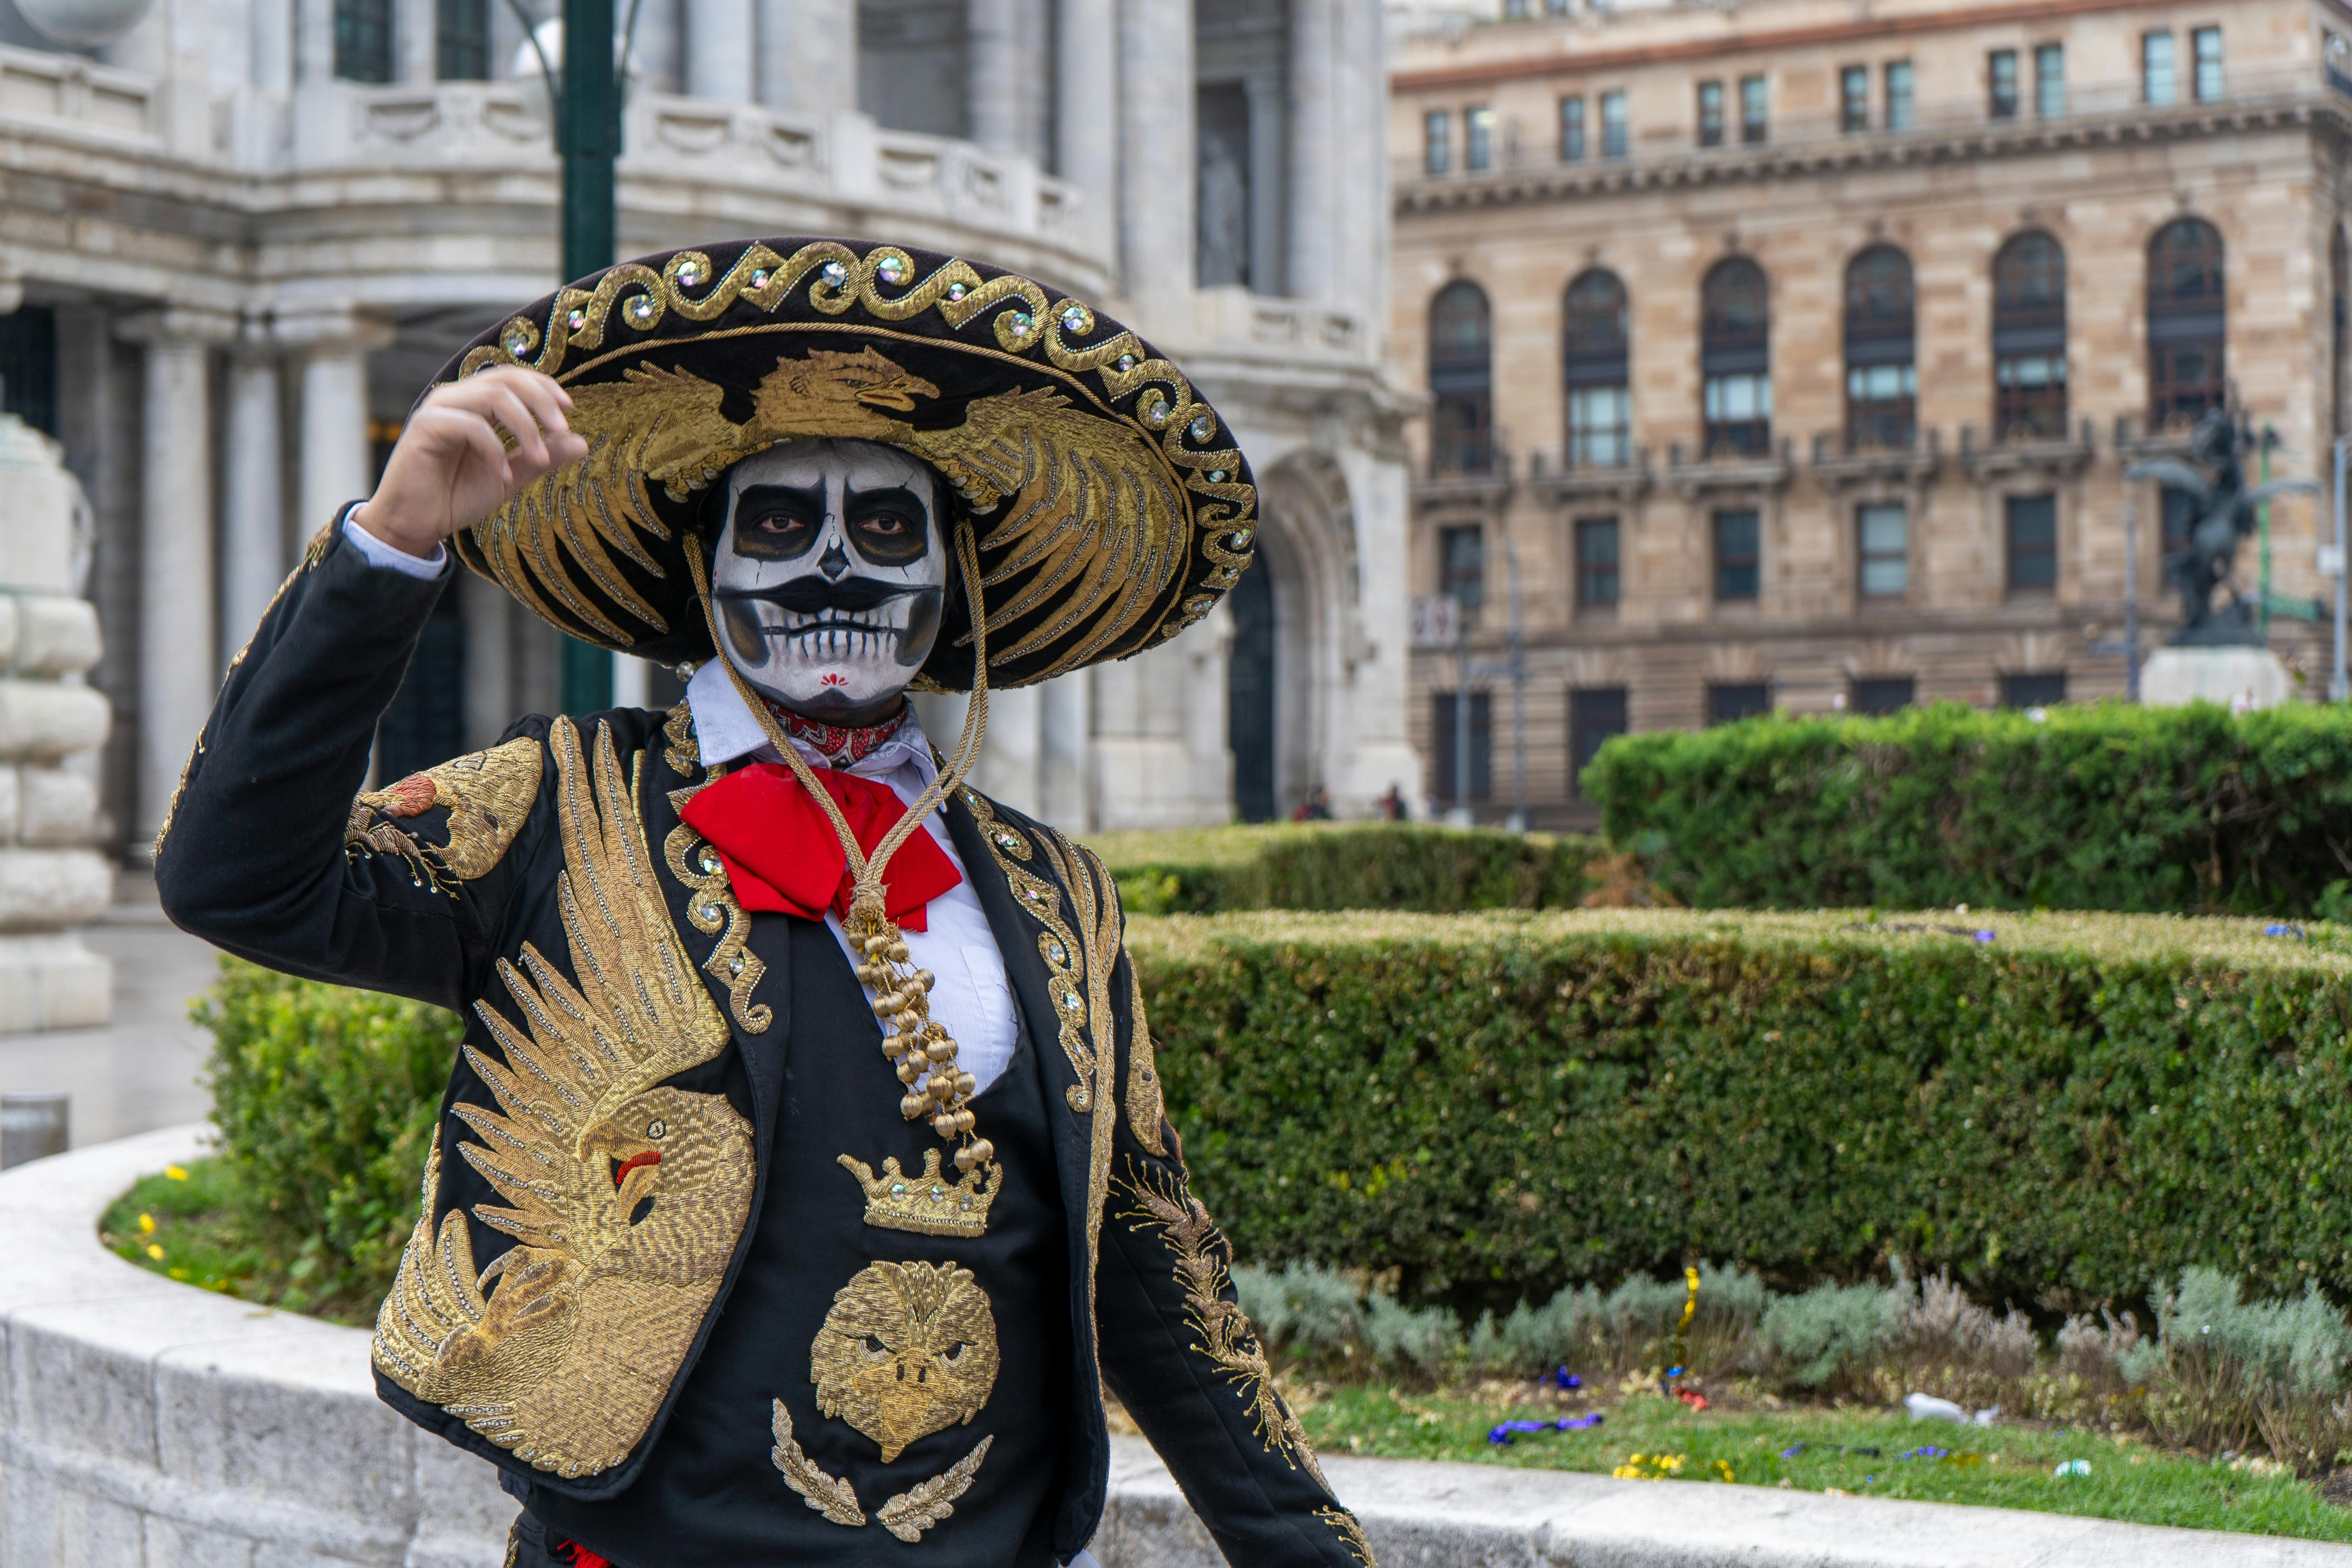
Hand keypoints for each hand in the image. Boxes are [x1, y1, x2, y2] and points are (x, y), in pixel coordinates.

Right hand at [355, 368, 589, 558]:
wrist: (417, 523)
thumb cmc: (457, 496)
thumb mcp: (511, 476)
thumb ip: (542, 457)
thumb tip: (582, 442)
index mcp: (475, 404)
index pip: (512, 378)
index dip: (543, 386)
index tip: (569, 409)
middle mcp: (456, 399)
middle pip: (505, 380)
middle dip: (541, 402)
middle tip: (563, 430)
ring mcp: (439, 410)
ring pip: (492, 397)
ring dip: (524, 426)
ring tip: (540, 458)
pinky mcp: (425, 427)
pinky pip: (470, 426)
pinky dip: (494, 450)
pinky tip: (503, 475)